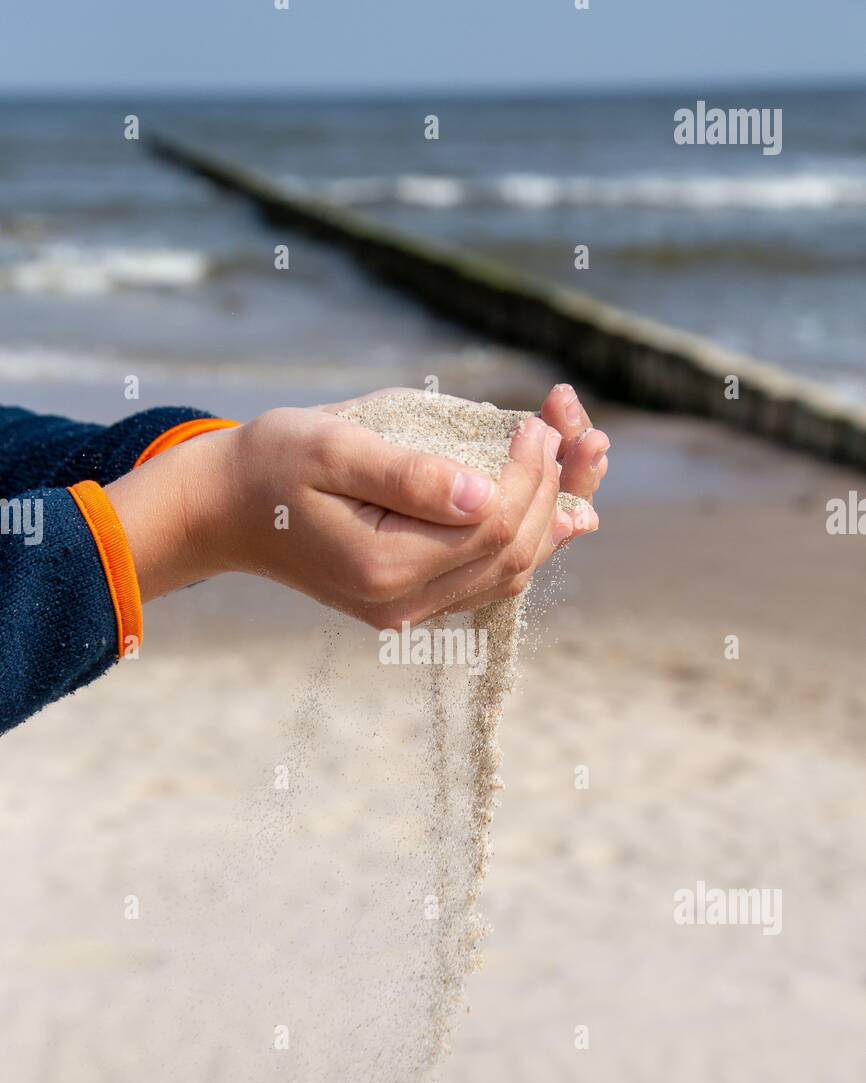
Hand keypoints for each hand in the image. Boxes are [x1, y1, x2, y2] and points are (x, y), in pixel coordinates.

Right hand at [106, 385, 608, 627]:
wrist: (223, 510)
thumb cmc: (272, 464)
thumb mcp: (333, 448)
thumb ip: (409, 473)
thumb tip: (485, 490)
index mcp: (384, 568)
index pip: (491, 523)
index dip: (531, 472)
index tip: (541, 420)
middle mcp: (403, 604)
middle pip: (512, 551)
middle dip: (555, 487)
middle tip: (575, 426)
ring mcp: (408, 610)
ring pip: (510, 570)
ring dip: (553, 513)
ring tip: (584, 455)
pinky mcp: (410, 601)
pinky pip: (488, 579)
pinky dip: (527, 539)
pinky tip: (558, 507)